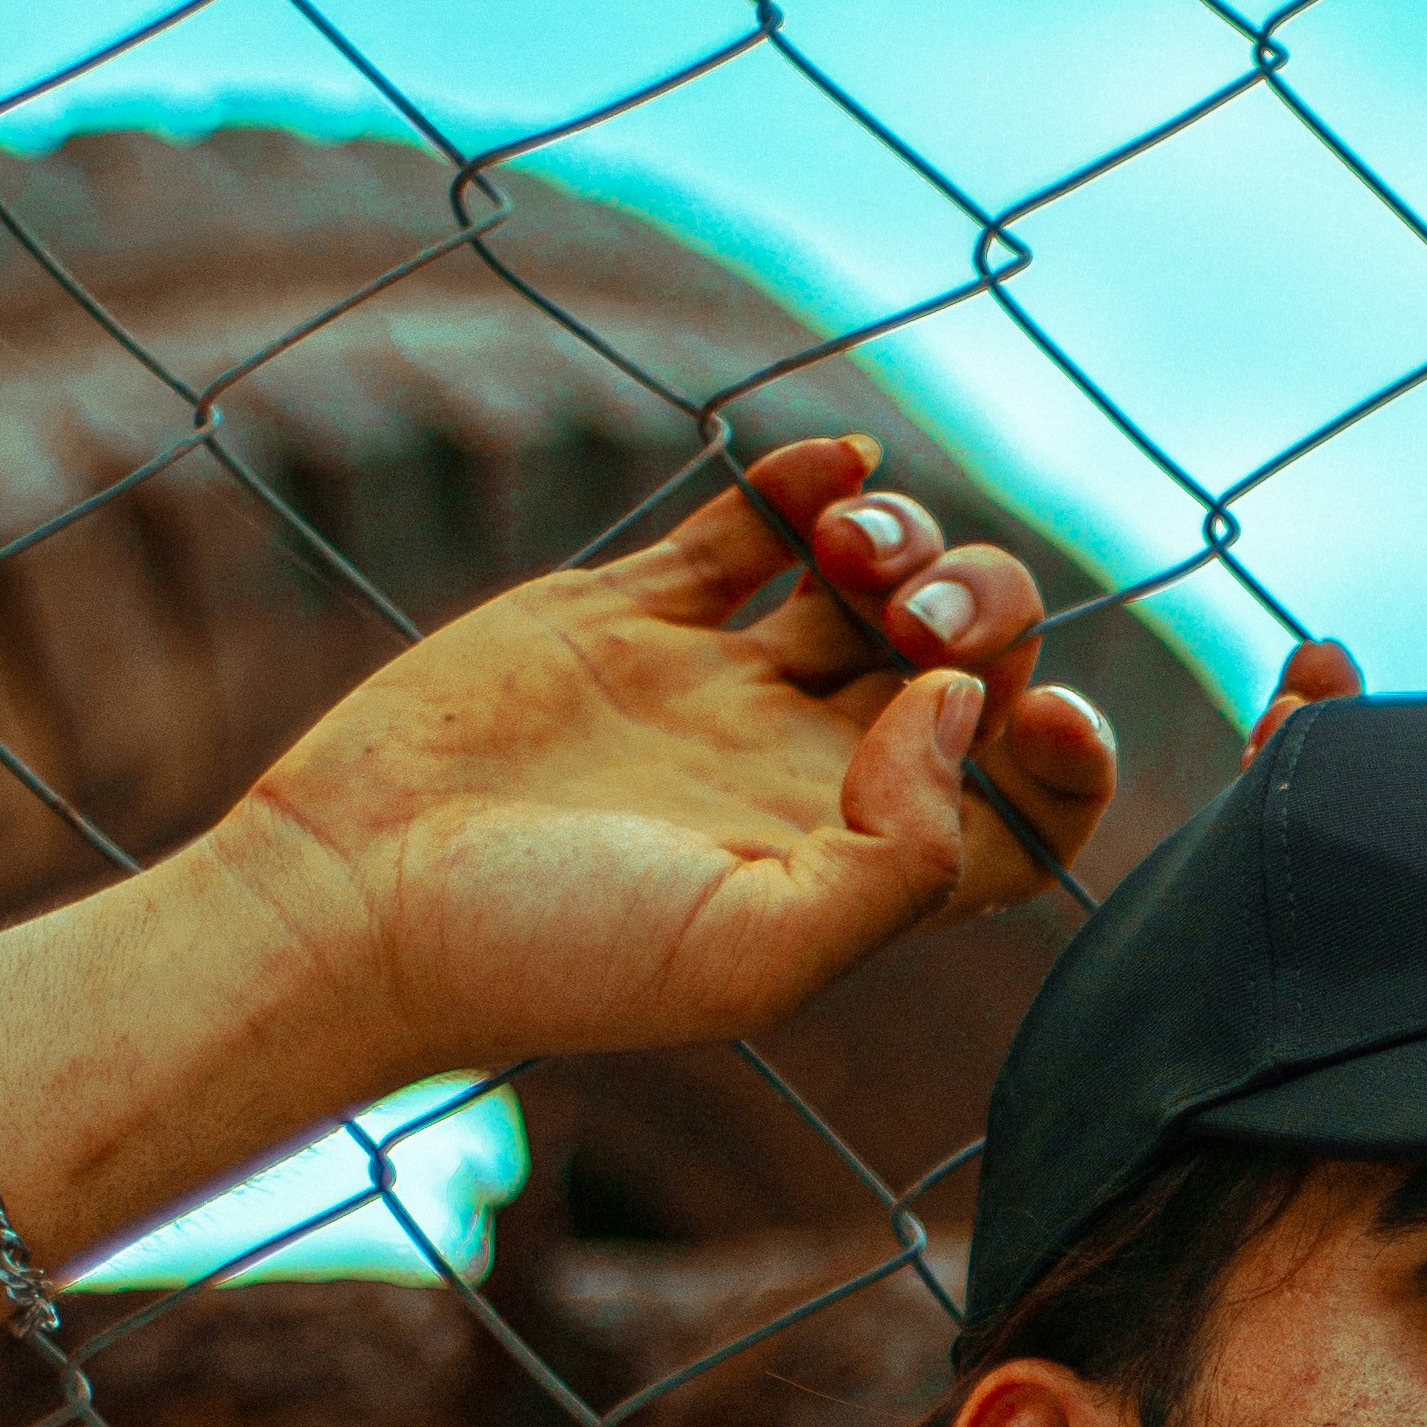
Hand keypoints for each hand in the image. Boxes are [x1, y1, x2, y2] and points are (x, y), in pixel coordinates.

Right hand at [212, 438, 1117, 1075]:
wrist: (359, 898)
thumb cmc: (553, 952)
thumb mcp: (758, 955)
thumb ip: (903, 851)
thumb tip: (965, 707)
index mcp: (856, 868)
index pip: (1025, 810)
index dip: (1067, 757)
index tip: (1039, 712)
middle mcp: (805, 774)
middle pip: (967, 666)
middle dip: (984, 613)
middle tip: (909, 626)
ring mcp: (718, 687)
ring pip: (875, 585)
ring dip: (905, 538)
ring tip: (851, 551)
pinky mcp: (628, 615)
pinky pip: (750, 527)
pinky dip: (811, 479)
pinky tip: (828, 471)